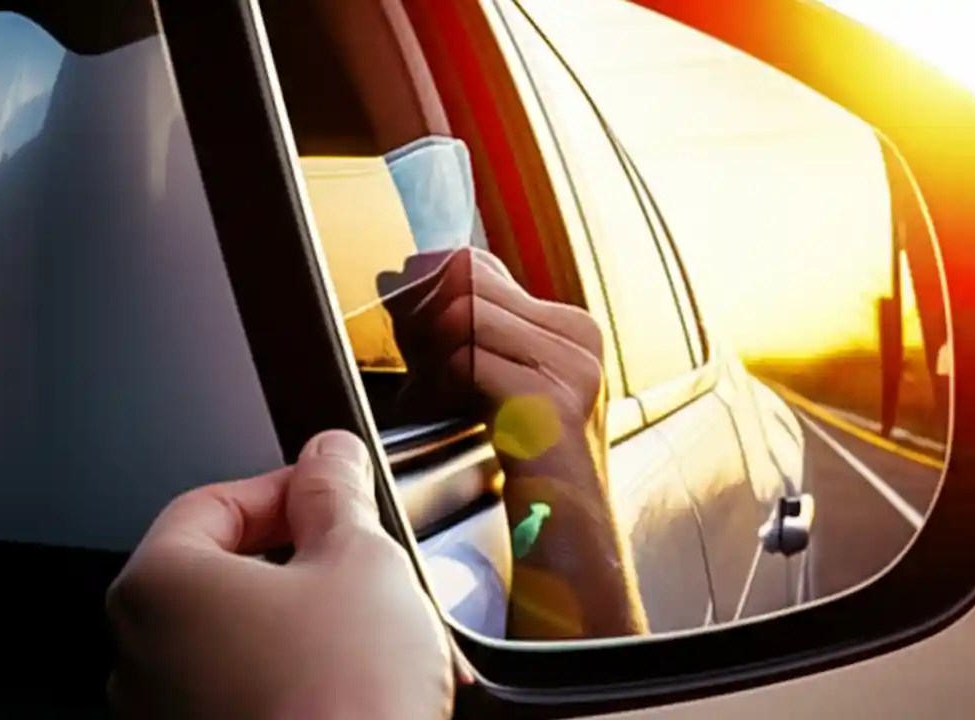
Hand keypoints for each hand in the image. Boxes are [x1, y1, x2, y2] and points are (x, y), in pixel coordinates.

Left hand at [106, 430, 453, 719]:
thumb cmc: (341, 695)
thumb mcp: (358, 559)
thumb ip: (335, 491)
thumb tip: (328, 456)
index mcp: (159, 588)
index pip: (214, 502)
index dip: (286, 488)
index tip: (335, 492)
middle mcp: (142, 655)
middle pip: (229, 571)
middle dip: (309, 559)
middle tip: (366, 559)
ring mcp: (170, 713)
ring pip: (249, 637)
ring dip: (316, 620)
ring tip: (385, 628)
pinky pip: (254, 690)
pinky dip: (306, 676)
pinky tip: (367, 682)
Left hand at [381, 248, 647, 638]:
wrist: (575, 545)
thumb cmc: (530, 476)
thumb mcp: (497, 391)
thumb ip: (463, 339)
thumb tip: (403, 279)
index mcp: (570, 326)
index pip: (479, 266)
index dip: (425, 283)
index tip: (395, 307)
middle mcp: (579, 334)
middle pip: (468, 283)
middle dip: (420, 314)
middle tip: (403, 353)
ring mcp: (573, 364)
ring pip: (464, 316)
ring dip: (426, 353)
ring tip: (422, 390)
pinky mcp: (553, 398)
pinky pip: (469, 360)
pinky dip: (438, 384)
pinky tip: (432, 409)